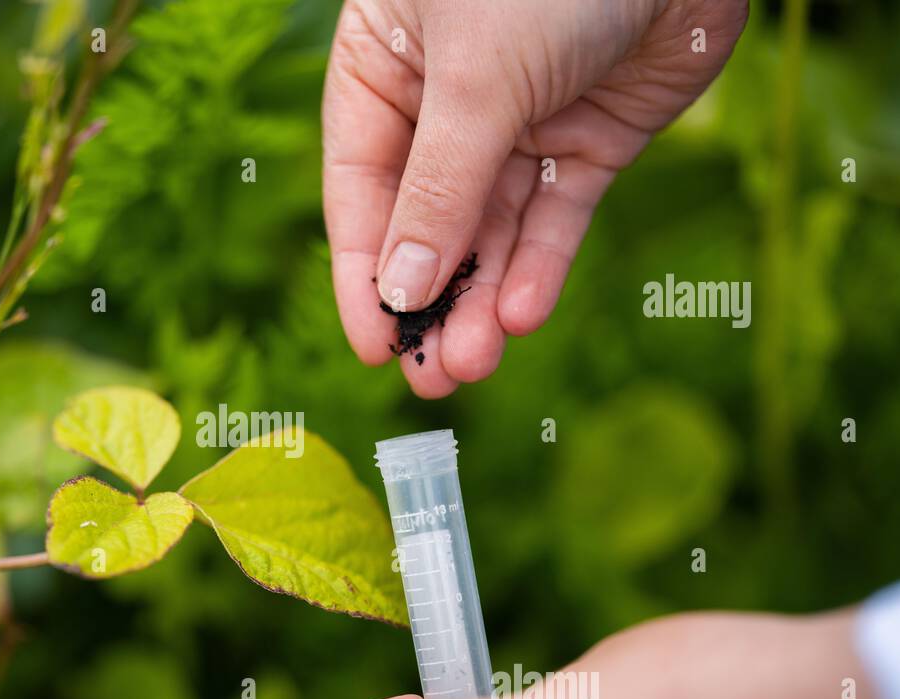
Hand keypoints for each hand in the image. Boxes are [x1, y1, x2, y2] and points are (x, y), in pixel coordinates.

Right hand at [322, 0, 747, 395]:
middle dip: (432, 302)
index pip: (361, 188)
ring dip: (484, 299)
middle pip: (427, 223)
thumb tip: (400, 293)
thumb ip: (437, 191)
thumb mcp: (475, 82)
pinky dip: (542, 264)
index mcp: (384, 69)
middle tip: (433, 377)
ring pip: (492, 230)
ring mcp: (519, 123)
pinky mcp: (588, 140)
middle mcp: (444, 103)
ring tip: (474, 364)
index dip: (365, 274)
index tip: (376, 346)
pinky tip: (524, 314)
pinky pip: (556, 215)